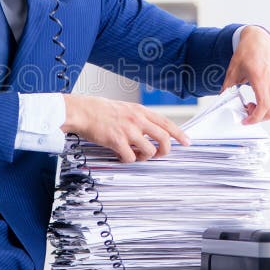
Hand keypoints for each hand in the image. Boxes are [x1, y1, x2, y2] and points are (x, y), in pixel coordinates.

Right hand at [61, 95, 190, 162]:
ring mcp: (128, 131)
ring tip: (134, 155)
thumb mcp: (124, 108)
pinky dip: (127, 160)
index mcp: (140, 111)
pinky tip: (119, 155)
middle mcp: (137, 120)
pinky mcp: (117, 141)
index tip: (187, 142)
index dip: (179, 134)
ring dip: (144, 157)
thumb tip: (150, 131)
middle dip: (165, 151)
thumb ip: (138, 118)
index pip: (166, 123)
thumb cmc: (100, 110)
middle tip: (159, 155)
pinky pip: (130, 158)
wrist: (82, 111)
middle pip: (164, 139)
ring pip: (149, 151)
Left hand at [222, 26, 269, 124]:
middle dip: (258, 117)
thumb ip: (228, 87)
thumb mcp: (233, 70)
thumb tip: (222, 99)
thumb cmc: (248, 51)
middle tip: (246, 111)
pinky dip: (266, 103)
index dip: (254, 118)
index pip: (263, 107)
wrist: (259, 39)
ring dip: (262, 110)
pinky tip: (256, 96)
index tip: (245, 121)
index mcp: (261, 80)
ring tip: (250, 103)